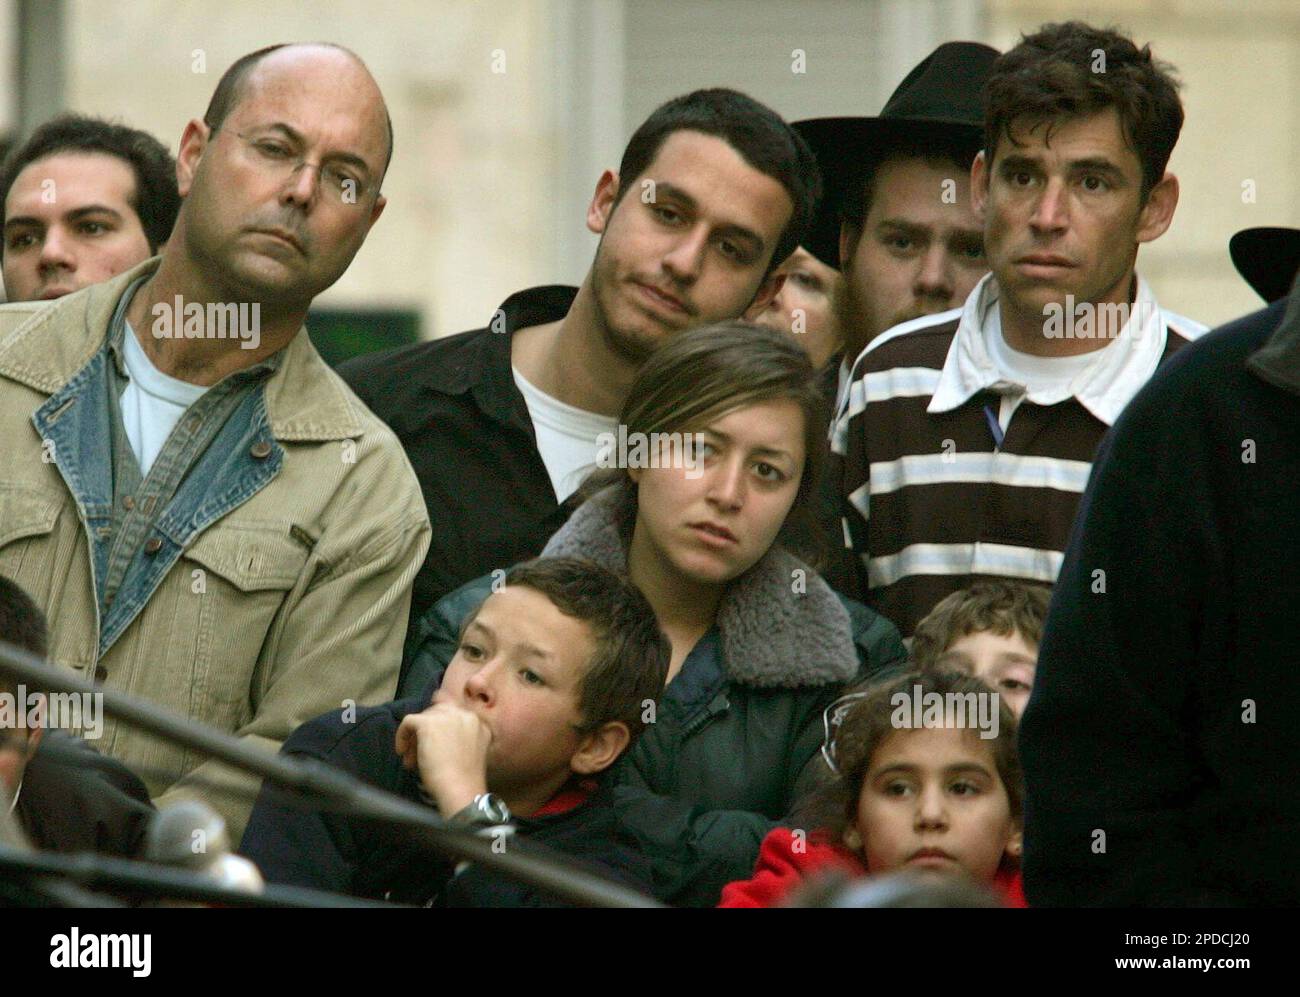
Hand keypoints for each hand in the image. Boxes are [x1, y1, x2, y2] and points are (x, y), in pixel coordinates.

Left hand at [394, 700, 491, 817]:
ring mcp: (447, 716)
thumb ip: (459, 738)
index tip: (433, 746)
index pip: (453, 717)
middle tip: (419, 754)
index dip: (440, 730)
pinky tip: (402, 752)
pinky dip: (402, 736)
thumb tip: (436, 737)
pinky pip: (409, 721)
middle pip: (437, 715)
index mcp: (477, 722)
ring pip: (424, 718)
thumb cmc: (464, 779)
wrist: (460, 788)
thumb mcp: (469, 751)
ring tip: (412, 759)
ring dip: (416, 738)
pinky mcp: (429, 722)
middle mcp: (464, 714)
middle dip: (427, 734)